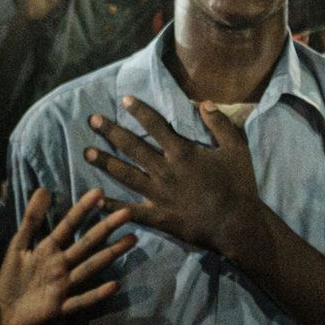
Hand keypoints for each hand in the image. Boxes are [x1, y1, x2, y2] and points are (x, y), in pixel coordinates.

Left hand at [0, 188, 136, 324]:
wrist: (4, 315)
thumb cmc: (11, 280)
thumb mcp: (17, 247)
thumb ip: (30, 221)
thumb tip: (43, 189)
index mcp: (49, 249)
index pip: (69, 225)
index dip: (82, 209)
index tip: (99, 192)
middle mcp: (61, 265)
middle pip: (87, 243)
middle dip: (106, 228)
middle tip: (127, 213)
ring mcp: (63, 286)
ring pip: (90, 267)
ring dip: (110, 254)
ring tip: (131, 239)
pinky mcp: (60, 307)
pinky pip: (81, 300)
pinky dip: (96, 294)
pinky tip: (114, 286)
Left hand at [85, 98, 264, 257]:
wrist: (237, 224)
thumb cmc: (238, 185)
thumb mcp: (236, 149)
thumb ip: (220, 124)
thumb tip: (204, 102)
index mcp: (182, 152)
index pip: (155, 125)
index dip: (139, 111)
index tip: (124, 100)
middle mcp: (164, 170)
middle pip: (132, 147)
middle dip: (111, 132)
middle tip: (92, 120)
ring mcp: (158, 194)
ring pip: (125, 175)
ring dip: (105, 162)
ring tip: (86, 152)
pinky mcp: (158, 216)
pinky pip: (130, 210)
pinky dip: (112, 205)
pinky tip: (95, 199)